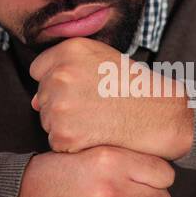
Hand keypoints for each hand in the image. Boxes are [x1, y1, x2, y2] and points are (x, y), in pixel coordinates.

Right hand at [9, 146, 174, 196]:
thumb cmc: (52, 174)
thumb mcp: (89, 150)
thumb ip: (125, 157)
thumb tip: (158, 170)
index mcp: (111, 161)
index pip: (165, 174)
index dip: (158, 175)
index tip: (151, 177)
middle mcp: (112, 191)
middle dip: (152, 196)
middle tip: (137, 193)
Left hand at [28, 37, 193, 159]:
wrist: (161, 116)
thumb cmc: (136, 88)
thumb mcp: (103, 58)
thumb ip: (67, 67)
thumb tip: (34, 99)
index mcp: (70, 51)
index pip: (39, 69)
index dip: (56, 81)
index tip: (78, 90)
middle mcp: (61, 75)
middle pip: (41, 96)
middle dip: (61, 105)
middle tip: (93, 108)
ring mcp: (60, 106)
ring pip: (47, 121)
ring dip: (66, 125)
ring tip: (97, 121)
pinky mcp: (64, 134)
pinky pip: (57, 143)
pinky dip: (73, 145)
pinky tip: (96, 135)